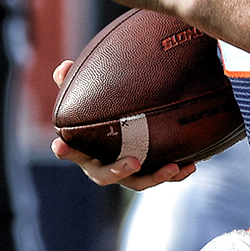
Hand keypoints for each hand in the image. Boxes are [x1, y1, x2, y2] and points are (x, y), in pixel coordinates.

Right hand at [48, 60, 197, 189]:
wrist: (123, 130)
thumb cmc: (99, 112)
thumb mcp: (84, 96)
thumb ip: (71, 82)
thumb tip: (64, 67)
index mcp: (84, 151)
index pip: (71, 151)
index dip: (64, 150)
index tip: (59, 146)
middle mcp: (103, 167)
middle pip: (106, 176)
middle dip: (119, 170)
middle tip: (134, 162)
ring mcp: (126, 173)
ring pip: (138, 182)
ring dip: (156, 176)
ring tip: (173, 166)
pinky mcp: (147, 173)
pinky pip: (160, 177)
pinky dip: (175, 174)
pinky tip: (190, 164)